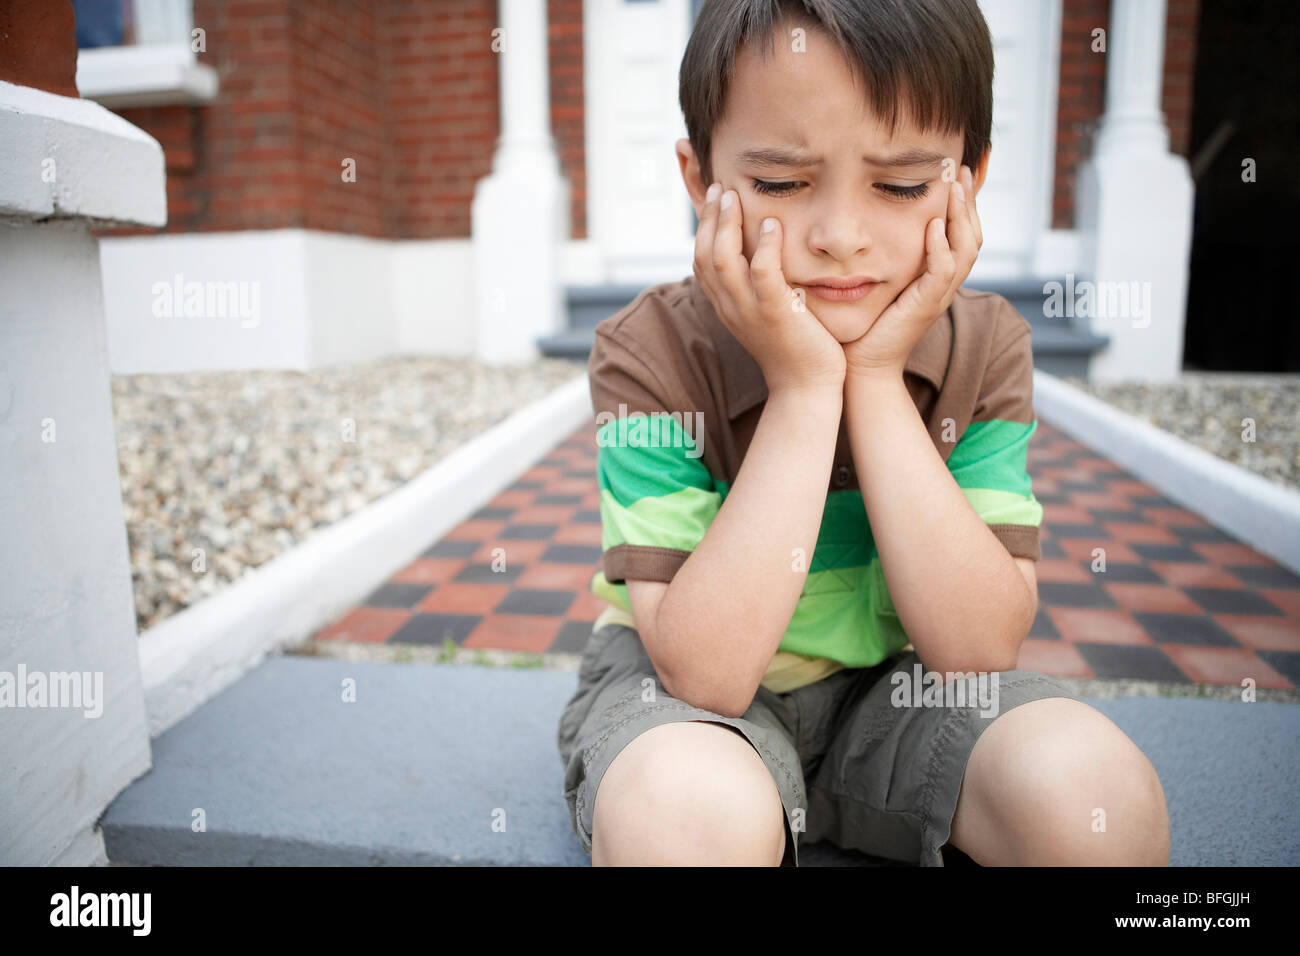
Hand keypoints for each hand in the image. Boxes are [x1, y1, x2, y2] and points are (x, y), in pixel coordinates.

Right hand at [694, 183, 845, 393]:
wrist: (806, 387)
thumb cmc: (793, 347)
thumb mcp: (765, 312)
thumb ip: (757, 285)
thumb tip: (759, 255)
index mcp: (726, 305)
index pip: (701, 259)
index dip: (703, 226)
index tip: (714, 196)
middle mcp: (730, 307)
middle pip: (705, 254)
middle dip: (709, 217)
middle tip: (720, 187)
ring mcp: (750, 311)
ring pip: (724, 260)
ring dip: (727, 224)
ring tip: (735, 196)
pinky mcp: (777, 314)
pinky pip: (763, 274)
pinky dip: (764, 246)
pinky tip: (772, 224)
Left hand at [842, 164, 983, 379]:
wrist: (860, 366)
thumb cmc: (863, 326)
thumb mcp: (878, 282)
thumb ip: (884, 256)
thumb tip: (870, 223)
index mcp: (935, 278)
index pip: (961, 235)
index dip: (962, 206)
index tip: (954, 174)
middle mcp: (943, 286)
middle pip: (972, 237)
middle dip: (969, 203)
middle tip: (962, 171)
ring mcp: (937, 297)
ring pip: (965, 251)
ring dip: (962, 217)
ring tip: (954, 188)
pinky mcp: (925, 307)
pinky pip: (942, 273)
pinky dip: (942, 248)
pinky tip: (934, 226)